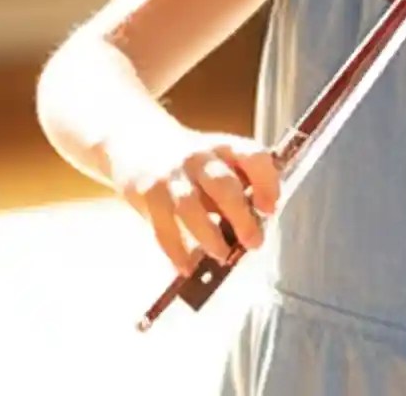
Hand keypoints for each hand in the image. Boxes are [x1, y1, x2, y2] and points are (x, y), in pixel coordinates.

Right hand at [108, 127, 279, 275]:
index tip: (269, 208)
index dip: (266, 182)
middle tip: (253, 242)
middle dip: (241, 217)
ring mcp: (170, 176)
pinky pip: (162, 228)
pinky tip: (187, 267)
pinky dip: (176, 251)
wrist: (136, 138)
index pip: (253, 157)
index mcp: (225, 148)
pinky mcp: (145, 194)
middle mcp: (199, 158)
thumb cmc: (190, 160)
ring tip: (222, 256)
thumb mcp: (218, 159)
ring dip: (209, 236)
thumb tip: (259, 221)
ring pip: (190, 207)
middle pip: (223, 185)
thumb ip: (239, 184)